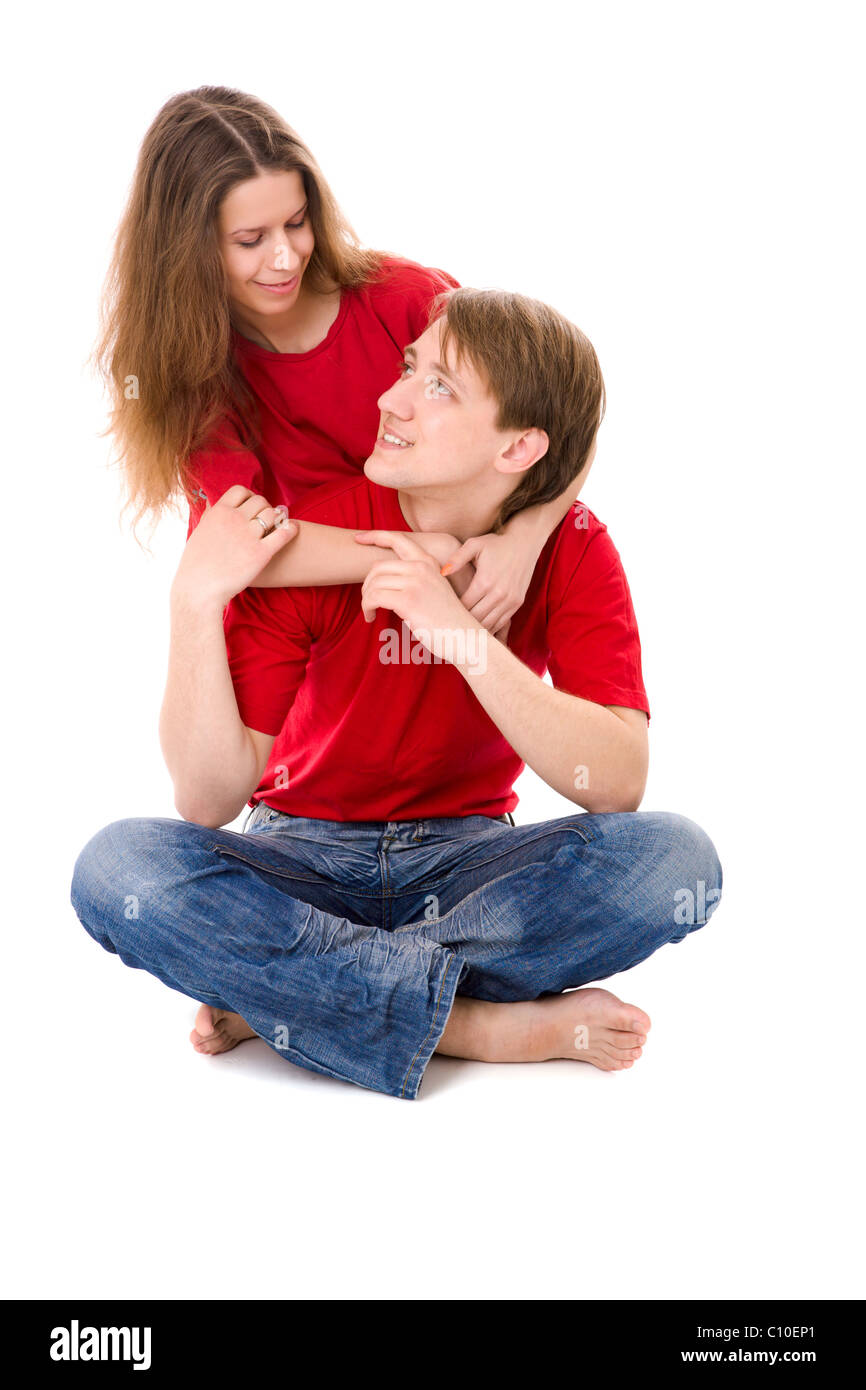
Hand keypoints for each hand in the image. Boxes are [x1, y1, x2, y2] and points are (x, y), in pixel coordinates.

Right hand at [171, 485, 297, 610]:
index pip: (240, 490)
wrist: (198, 591)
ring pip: (272, 514)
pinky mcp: (261, 553)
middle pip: (259, 501)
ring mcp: (248, 535)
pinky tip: (292, 530)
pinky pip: (283, 533)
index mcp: (218, 512)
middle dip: (264, 507)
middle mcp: (234, 519)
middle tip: (266, 518)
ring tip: (278, 524)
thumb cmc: (195, 567)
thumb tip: (214, 503)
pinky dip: (290, 529)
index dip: (249, 496)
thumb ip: (209, 517)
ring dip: (277, 517)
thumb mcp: (198, 534)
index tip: (251, 506)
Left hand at [359, 530, 485, 668]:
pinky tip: (371, 617)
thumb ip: (415, 577)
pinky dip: (367, 608)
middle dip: (367, 585)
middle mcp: (421, 567)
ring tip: (370, 612)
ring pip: (373, 584)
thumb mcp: (434, 588)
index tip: (358, 538)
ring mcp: (415, 582)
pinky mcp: (407, 600)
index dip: (375, 535)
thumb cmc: (446, 619)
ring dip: (366, 600)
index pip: (398, 538)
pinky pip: (373, 597)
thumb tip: (384, 577)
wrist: (463, 637)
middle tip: (368, 601)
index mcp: (428, 562)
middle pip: (378, 567)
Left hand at [443, 529, 540, 635]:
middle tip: (451, 623)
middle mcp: (498, 594)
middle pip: (475, 618)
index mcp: (484, 581)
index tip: (444, 611)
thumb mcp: (474, 545)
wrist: (524, 543)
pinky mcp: (517, 603)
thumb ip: (457, 558)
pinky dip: (491, 627)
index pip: (464, 605)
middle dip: (462, 621)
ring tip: (463, 629)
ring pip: (489, 624)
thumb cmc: (495, 543)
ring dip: (476, 627)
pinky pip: (502, 623)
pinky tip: (480, 628)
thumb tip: (442, 572)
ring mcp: (510, 600)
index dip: (452, 610)